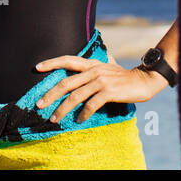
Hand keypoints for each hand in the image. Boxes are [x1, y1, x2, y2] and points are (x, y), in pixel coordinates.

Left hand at [35, 54, 164, 123]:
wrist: (144, 80)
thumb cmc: (124, 76)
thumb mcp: (107, 67)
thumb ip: (96, 65)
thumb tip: (87, 64)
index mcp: (91, 64)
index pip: (67, 60)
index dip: (51, 63)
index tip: (37, 68)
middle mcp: (93, 70)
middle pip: (66, 82)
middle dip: (50, 94)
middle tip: (39, 104)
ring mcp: (101, 81)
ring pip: (76, 96)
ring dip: (63, 109)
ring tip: (54, 118)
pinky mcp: (108, 92)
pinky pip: (91, 104)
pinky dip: (83, 114)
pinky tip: (79, 120)